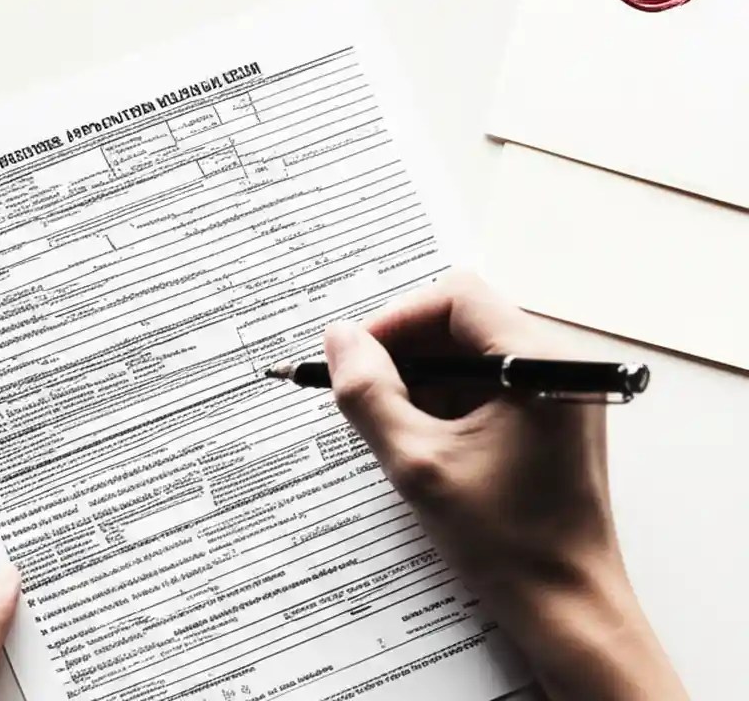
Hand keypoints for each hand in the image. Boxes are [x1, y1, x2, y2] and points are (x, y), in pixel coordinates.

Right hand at [324, 271, 685, 699]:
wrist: (564, 604)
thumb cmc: (504, 540)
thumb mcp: (417, 463)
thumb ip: (369, 394)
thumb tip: (338, 340)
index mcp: (538, 363)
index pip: (457, 298)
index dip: (397, 319)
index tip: (355, 357)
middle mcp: (556, 364)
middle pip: (462, 321)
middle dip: (404, 351)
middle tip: (361, 392)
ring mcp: (553, 391)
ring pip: (468, 353)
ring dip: (419, 378)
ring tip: (387, 424)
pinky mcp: (545, 416)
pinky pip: (482, 384)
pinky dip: (442, 401)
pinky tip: (417, 440)